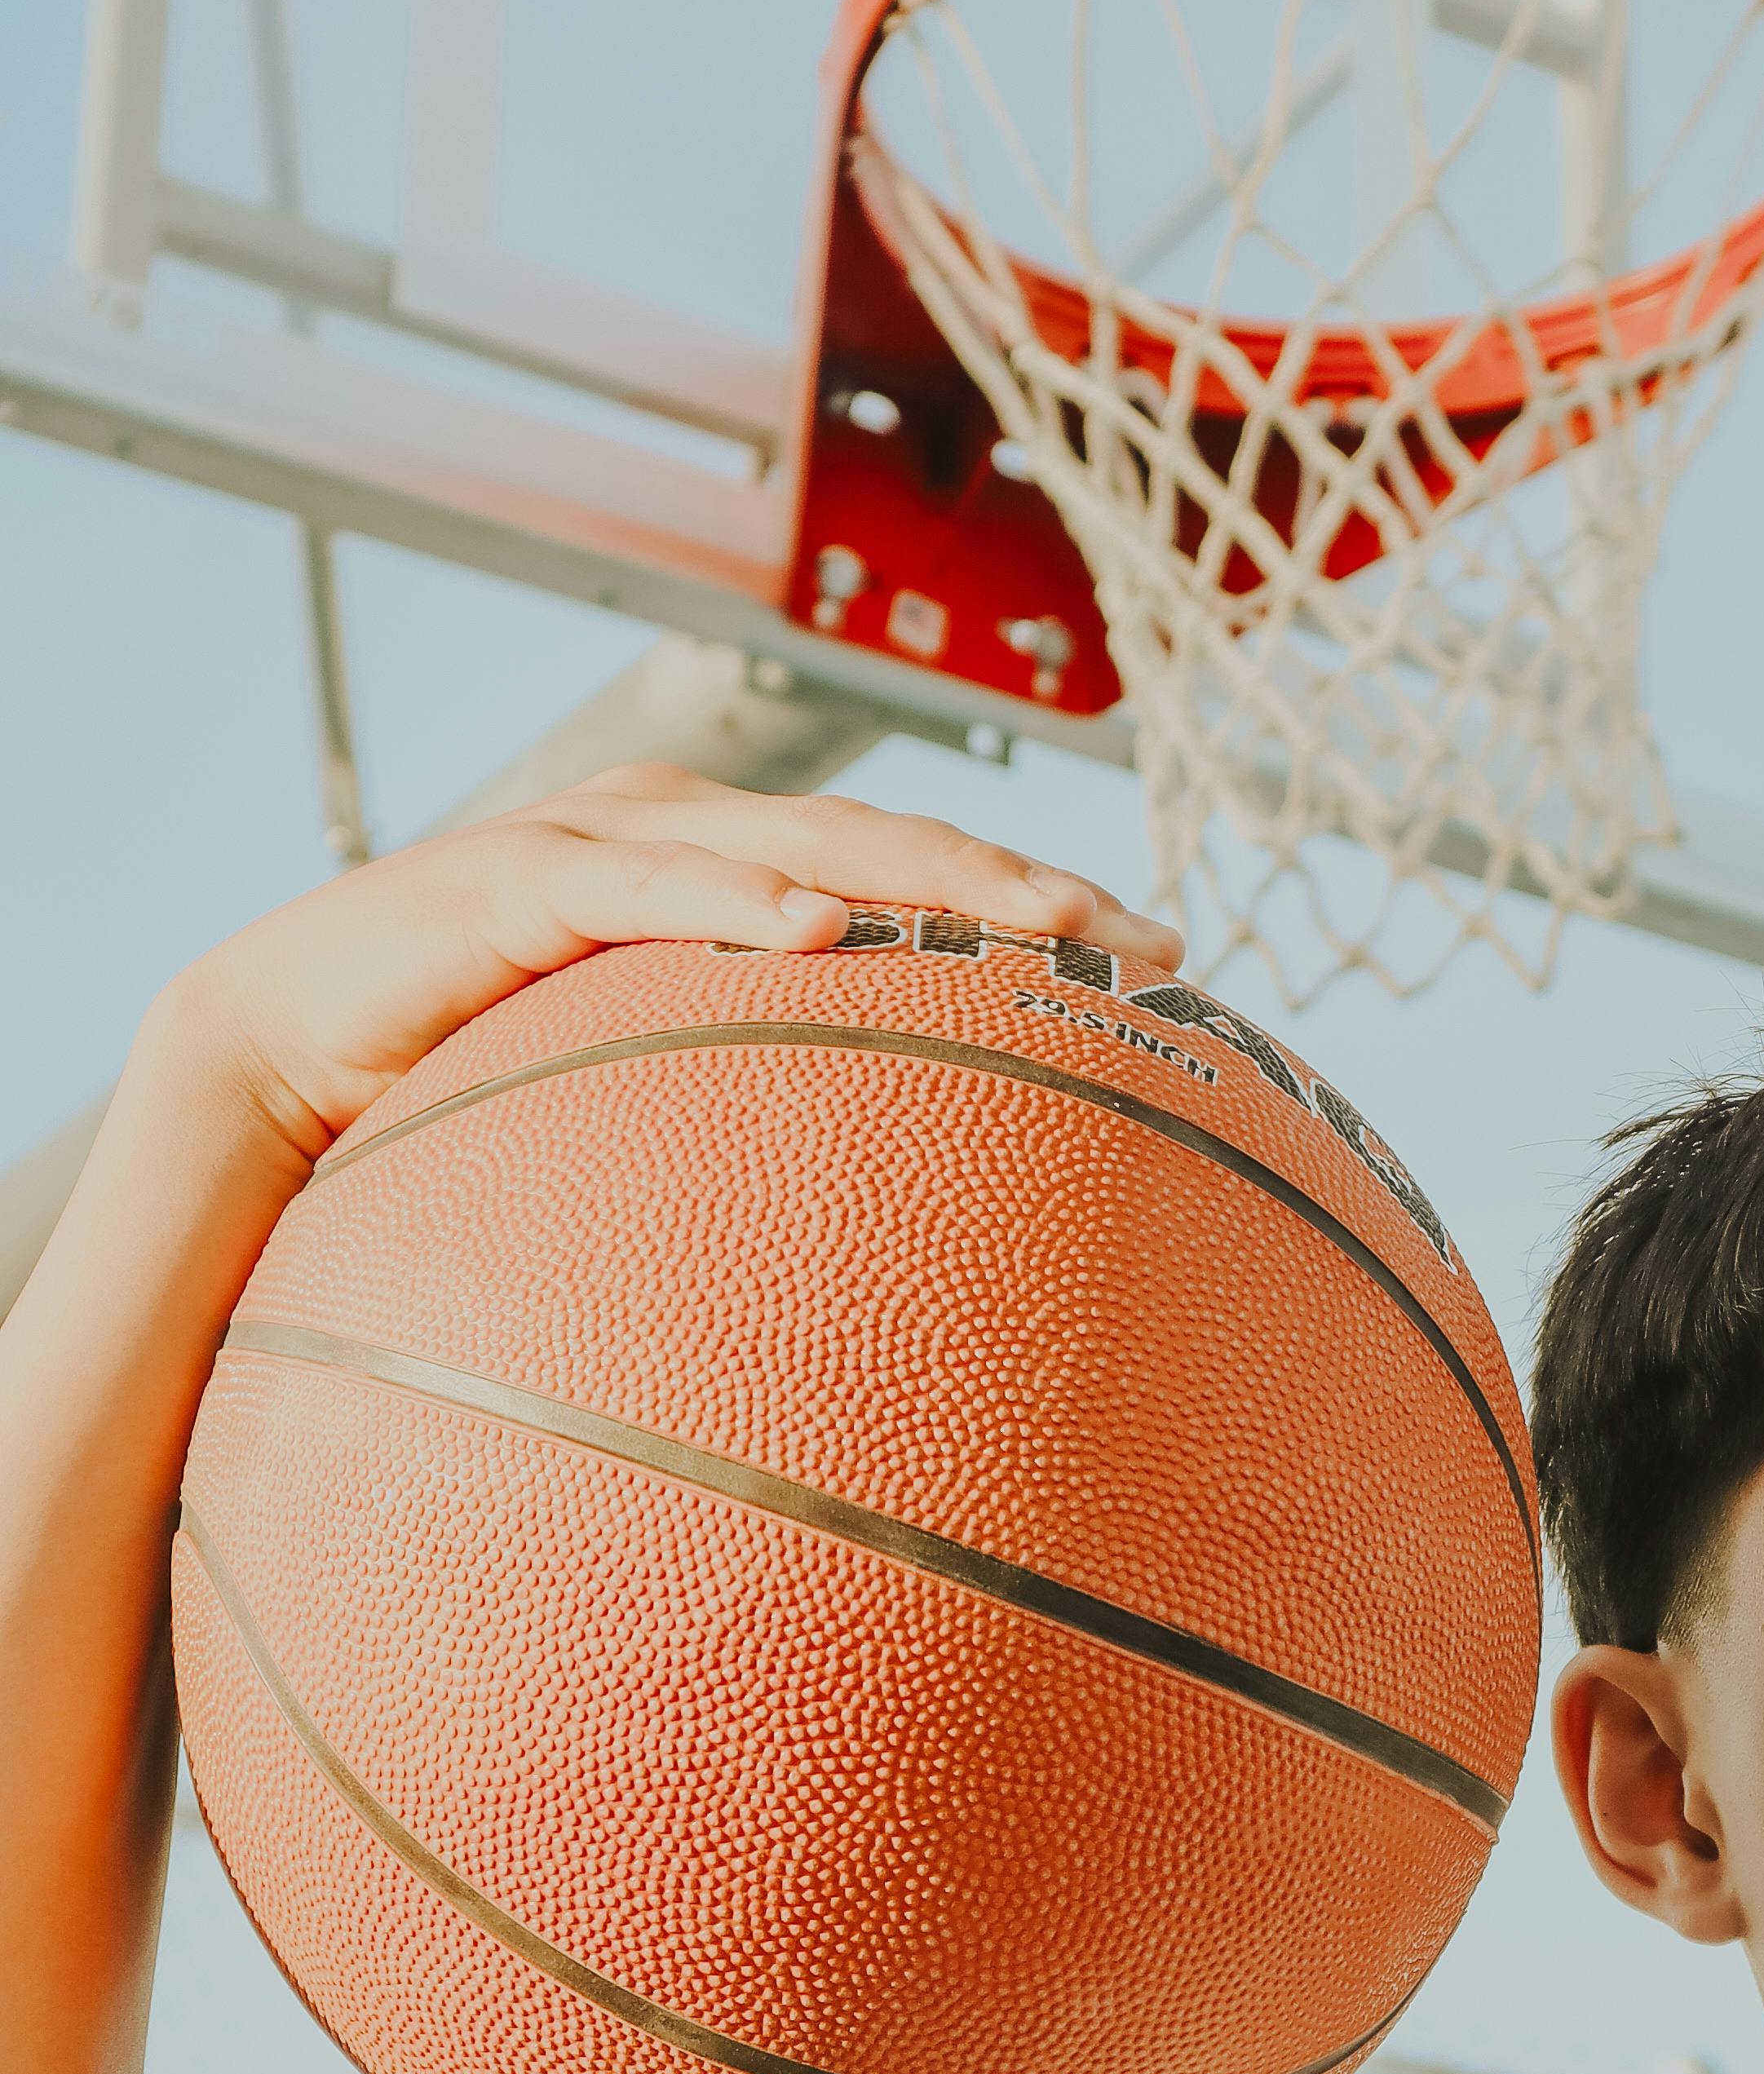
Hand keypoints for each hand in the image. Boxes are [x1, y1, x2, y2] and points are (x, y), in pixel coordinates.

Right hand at [160, 766, 1186, 1167]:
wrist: (284, 1054)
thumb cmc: (473, 1084)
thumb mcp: (646, 1098)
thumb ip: (759, 1127)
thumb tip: (899, 1248)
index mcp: (729, 861)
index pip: (917, 871)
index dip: (1038, 901)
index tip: (1168, 962)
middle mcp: (681, 825)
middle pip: (892, 839)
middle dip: (1026, 880)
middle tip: (1148, 940)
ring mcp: (599, 840)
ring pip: (797, 839)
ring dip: (926, 872)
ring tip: (1039, 914)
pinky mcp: (513, 882)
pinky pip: (642, 890)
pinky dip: (733, 902)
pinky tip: (818, 930)